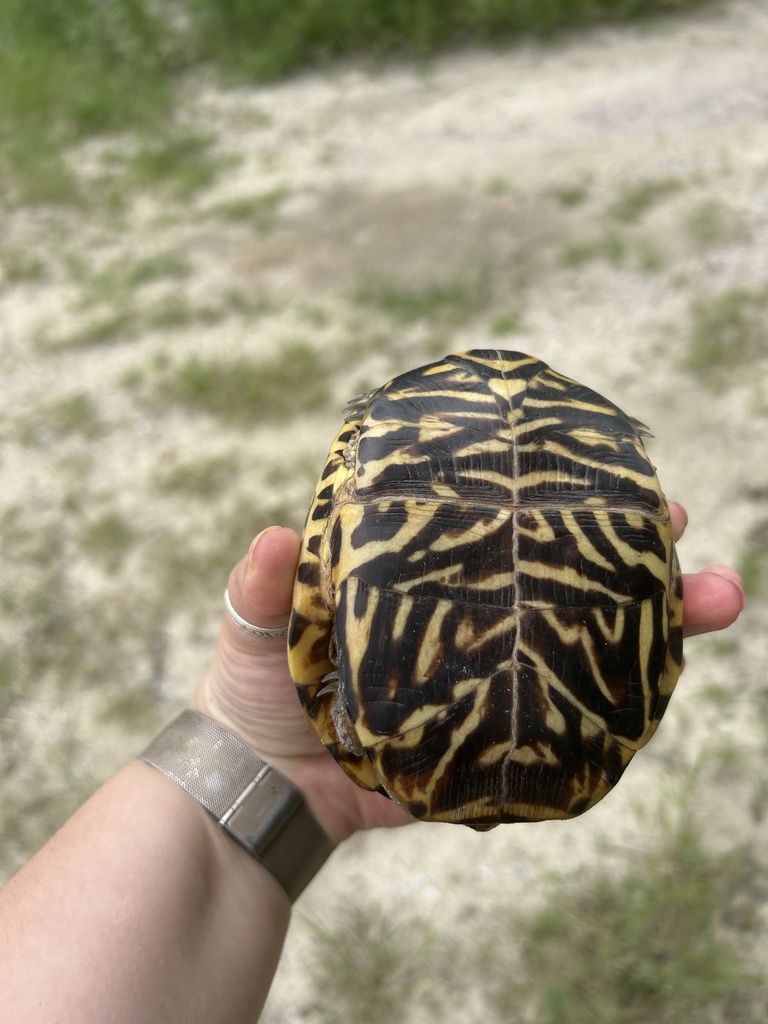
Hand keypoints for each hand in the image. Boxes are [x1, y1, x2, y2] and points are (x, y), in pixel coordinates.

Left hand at [193, 505, 744, 842]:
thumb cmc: (254, 693)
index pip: (498, 521)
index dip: (551, 493)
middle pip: (560, 573)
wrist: (262, 792)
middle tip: (680, 525)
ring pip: (586, 639)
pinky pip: (571, 714)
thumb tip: (273, 538)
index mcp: (422, 571)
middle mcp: (467, 613)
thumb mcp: (254, 629)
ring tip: (719, 598)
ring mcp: (491, 673)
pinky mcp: (499, 736)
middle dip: (628, 548)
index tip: (605, 466)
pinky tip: (673, 675)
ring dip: (660, 619)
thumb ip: (262, 588)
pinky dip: (623, 698)